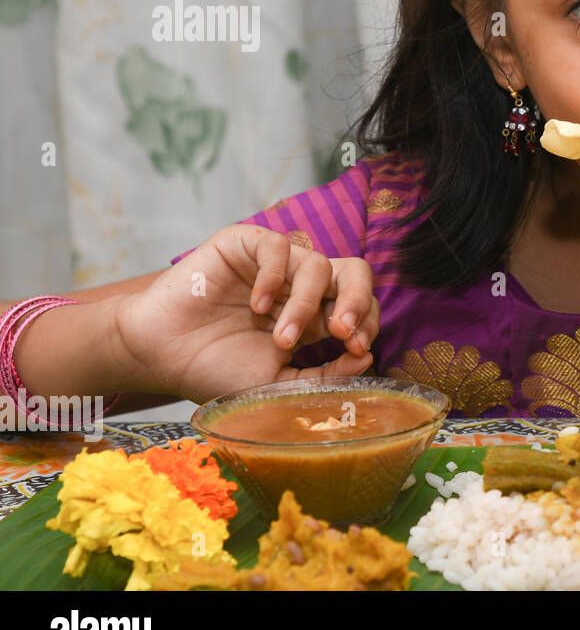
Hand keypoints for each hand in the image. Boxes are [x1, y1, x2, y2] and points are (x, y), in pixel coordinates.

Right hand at [115, 224, 378, 401]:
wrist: (160, 356)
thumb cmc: (216, 371)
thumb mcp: (279, 384)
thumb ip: (325, 375)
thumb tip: (368, 356)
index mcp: (314, 317)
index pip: (361, 306)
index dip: (367, 323)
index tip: (356, 349)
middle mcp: (299, 287)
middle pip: (354, 274)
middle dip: (358, 301)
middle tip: (342, 332)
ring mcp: (274, 265)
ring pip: (318, 265)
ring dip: (304, 305)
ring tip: (281, 338)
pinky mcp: (244, 246)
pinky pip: (277, 246)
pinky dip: (275, 275)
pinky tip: (256, 305)